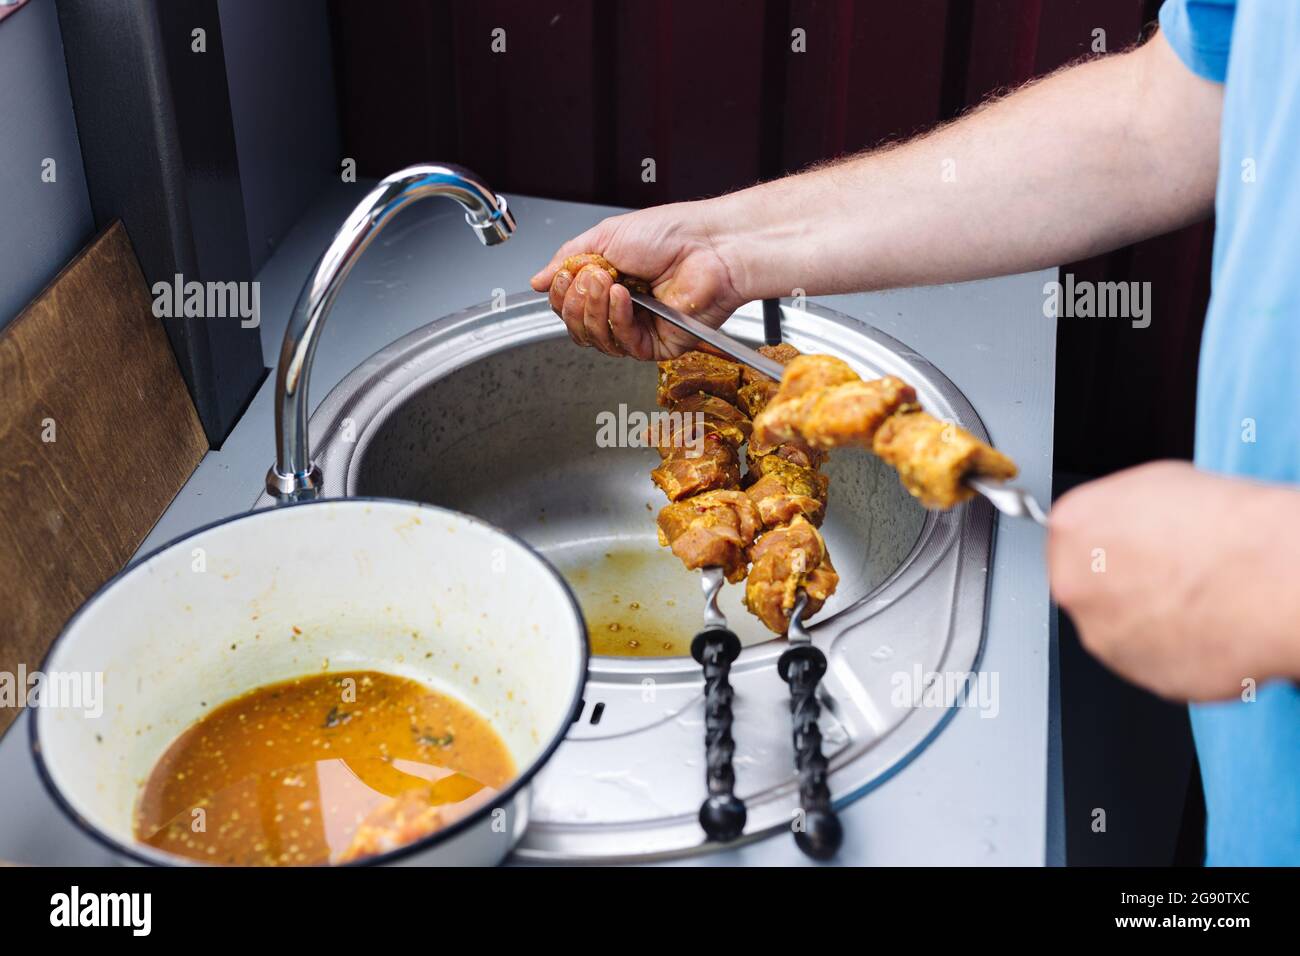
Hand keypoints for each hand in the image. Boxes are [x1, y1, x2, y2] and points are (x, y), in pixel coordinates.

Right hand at [530, 201, 746, 360]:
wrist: (709, 244)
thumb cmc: (671, 234)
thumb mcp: (606, 236)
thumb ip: (568, 259)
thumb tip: (537, 280)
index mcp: (608, 282)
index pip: (567, 304)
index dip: (560, 293)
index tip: (566, 274)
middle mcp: (622, 308)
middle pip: (576, 326)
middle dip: (574, 301)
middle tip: (590, 276)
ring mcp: (640, 329)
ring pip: (595, 339)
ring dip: (594, 308)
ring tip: (608, 281)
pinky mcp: (658, 346)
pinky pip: (624, 344)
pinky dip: (618, 319)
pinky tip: (624, 297)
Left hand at [1047, 460, 1299, 700]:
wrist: (1272, 580)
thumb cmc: (1229, 529)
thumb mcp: (1156, 483)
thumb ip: (1117, 511)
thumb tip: (1121, 520)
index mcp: (1073, 528)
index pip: (1072, 536)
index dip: (1110, 541)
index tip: (1131, 544)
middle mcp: (1075, 585)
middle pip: (1091, 585)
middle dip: (1123, 582)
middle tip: (1169, 571)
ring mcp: (1106, 636)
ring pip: (1120, 627)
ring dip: (1149, 617)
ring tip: (1196, 597)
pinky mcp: (1141, 675)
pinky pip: (1154, 659)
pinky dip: (1177, 648)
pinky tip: (1207, 623)